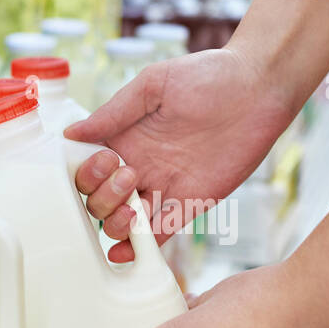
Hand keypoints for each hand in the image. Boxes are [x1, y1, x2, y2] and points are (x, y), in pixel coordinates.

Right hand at [67, 0, 328, 261]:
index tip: (103, 159)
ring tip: (133, 206)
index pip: (88, 169)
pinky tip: (125, 251)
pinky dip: (140, 246)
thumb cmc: (206, 75)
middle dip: (104, 196)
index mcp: (124, 138)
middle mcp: (139, 166)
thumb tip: (71, 134)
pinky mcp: (191, 203)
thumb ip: (113, 113)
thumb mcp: (152, 85)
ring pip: (125, 222)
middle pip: (100, 200)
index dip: (87, 172)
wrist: (257, 88)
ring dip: (118, 222)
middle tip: (128, 173)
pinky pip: (160, 233)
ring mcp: (164, 188)